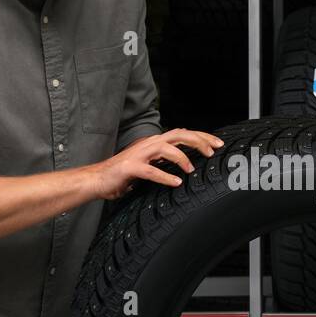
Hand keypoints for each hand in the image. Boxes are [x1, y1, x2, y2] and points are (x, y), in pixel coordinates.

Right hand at [88, 128, 223, 200]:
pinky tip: (176, 182)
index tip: (218, 144)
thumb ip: (164, 162)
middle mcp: (148, 144)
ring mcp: (139, 155)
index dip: (201, 137)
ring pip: (165, 148)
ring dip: (181, 157)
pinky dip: (165, 176)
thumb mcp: (150, 165)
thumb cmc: (124, 174)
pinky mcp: (130, 168)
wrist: (97, 179)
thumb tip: (186, 165)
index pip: (182, 134)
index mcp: (155, 143)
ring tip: (191, 168)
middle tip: (213, 151)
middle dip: (198, 141)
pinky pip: (151, 171)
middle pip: (178, 135)